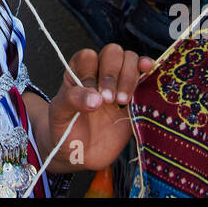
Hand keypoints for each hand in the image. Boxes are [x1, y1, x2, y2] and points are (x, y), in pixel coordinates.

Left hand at [45, 45, 154, 172]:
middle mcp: (98, 72)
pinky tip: (148, 69)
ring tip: (123, 101)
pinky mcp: (135, 95)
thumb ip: (72, 100)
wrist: (82, 154)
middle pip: (112, 52)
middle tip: (108, 100)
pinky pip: (144, 74)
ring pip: (129, 59)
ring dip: (129, 76)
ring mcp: (118, 82)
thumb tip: (95, 98)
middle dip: (112, 74)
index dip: (91, 74)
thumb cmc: (66, 130)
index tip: (92, 96)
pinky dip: (147, 69)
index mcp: (77, 72)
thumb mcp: (59, 114)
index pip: (88, 56)